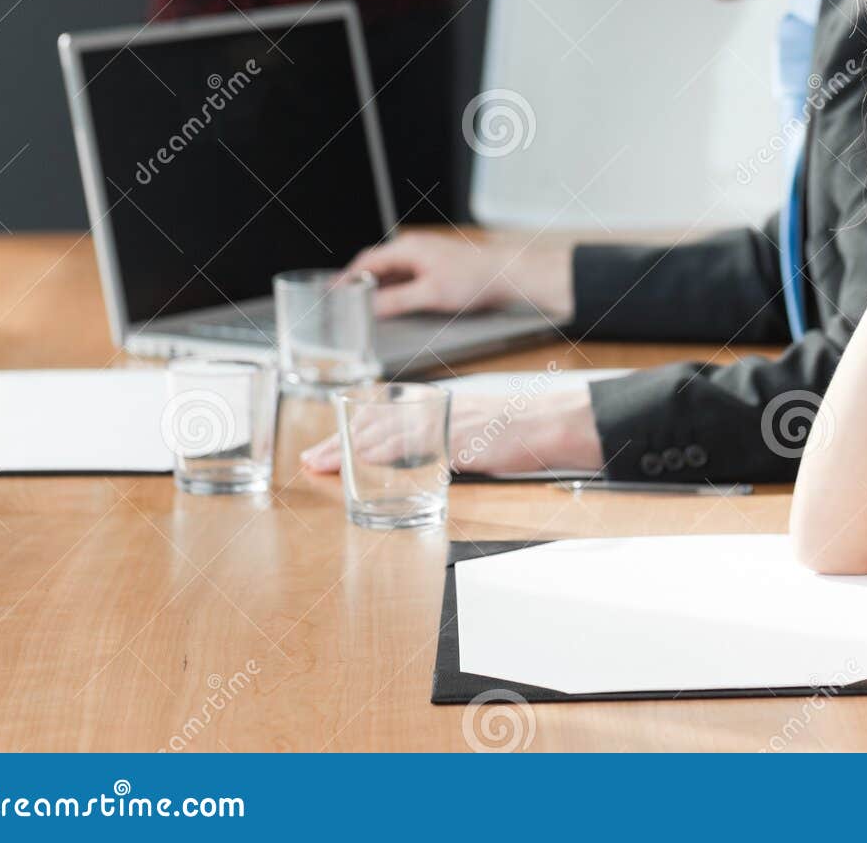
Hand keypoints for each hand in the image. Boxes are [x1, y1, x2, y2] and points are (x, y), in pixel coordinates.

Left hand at [300, 383, 603, 475]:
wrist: (555, 423)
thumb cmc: (525, 429)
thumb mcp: (479, 427)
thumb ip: (449, 437)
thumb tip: (426, 460)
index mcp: (441, 405)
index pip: (386, 414)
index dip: (354, 429)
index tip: (329, 444)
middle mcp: (438, 407)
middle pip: (377, 420)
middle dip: (340, 438)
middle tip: (311, 457)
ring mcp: (446, 420)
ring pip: (387, 429)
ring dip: (350, 446)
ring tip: (322, 461)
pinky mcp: (457, 436)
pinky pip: (413, 441)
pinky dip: (384, 450)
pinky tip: (363, 458)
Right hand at [342, 230, 573, 319]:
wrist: (506, 274)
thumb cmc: (473, 279)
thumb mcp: (430, 294)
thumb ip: (397, 301)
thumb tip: (369, 308)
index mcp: (408, 248)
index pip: (366, 261)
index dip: (345, 278)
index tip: (329, 292)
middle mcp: (413, 247)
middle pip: (375, 264)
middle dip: (357, 283)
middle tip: (340, 303)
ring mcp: (423, 255)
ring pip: (390, 271)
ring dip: (375, 287)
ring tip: (360, 307)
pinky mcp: (433, 265)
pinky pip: (404, 275)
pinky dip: (391, 288)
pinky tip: (389, 304)